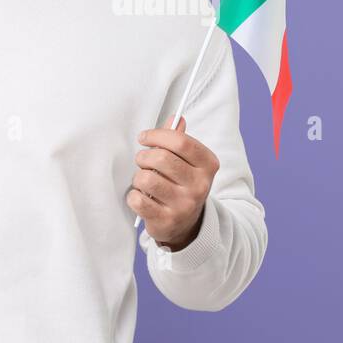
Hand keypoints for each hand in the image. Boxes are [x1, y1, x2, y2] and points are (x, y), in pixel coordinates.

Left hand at [127, 116, 219, 250]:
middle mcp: (200, 185)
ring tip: (144, 181)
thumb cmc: (182, 185)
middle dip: (144, 156)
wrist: (186, 224)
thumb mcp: (187, 162)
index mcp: (208, 165)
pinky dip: (134, 196)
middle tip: (142, 160)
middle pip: (161, 158)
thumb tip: (176, 118)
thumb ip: (179, 140)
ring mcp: (184, 205)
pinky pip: (138, 199)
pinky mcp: (166, 220)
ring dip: (138, 177)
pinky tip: (142, 197)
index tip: (144, 137)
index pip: (180, 141)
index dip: (157, 135)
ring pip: (146, 178)